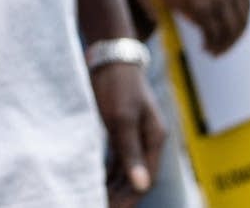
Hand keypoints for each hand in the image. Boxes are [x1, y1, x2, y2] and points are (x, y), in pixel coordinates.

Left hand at [91, 62, 164, 206]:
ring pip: (125, 170)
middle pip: (136, 178)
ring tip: (95, 199)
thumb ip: (130, 151)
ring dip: (113, 187)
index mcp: (154, 139)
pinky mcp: (120, 129)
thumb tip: (141, 186)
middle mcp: (147, 140)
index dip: (130, 198)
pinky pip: (116, 159)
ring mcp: (133, 134)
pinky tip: (95, 182)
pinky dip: (107, 173)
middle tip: (100, 206)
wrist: (110, 56)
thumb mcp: (122, 118)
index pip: (145, 180)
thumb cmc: (118, 85)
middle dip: (120, 196)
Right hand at [153, 0, 249, 54]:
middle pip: (240, 21)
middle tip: (222, 50)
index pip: (246, 7)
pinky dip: (211, 43)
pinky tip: (204, 47)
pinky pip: (213, 33)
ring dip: (222, 45)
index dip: (240, 25)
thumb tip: (216, 11)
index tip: (231, 35)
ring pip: (228, 31)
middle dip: (232, 39)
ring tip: (212, 51)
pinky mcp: (204, 7)